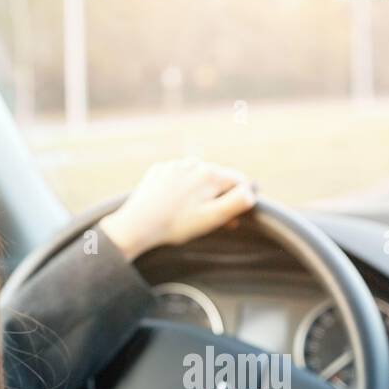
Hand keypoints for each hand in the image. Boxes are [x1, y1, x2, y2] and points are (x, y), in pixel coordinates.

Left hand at [99, 156, 256, 260]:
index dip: (240, 199)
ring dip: (200, 191)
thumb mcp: (213, 217)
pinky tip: (173, 204)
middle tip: (211, 220)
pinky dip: (180, 188)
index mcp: (210, 174)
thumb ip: (237, 202)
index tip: (234, 217)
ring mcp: (174, 165)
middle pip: (217, 178)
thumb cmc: (177, 224)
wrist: (138, 224)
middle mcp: (193, 164)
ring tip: (190, 213)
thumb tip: (250, 191)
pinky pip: (178, 177)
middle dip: (219, 196)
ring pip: (197, 176)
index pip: (238, 181)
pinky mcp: (158, 171)